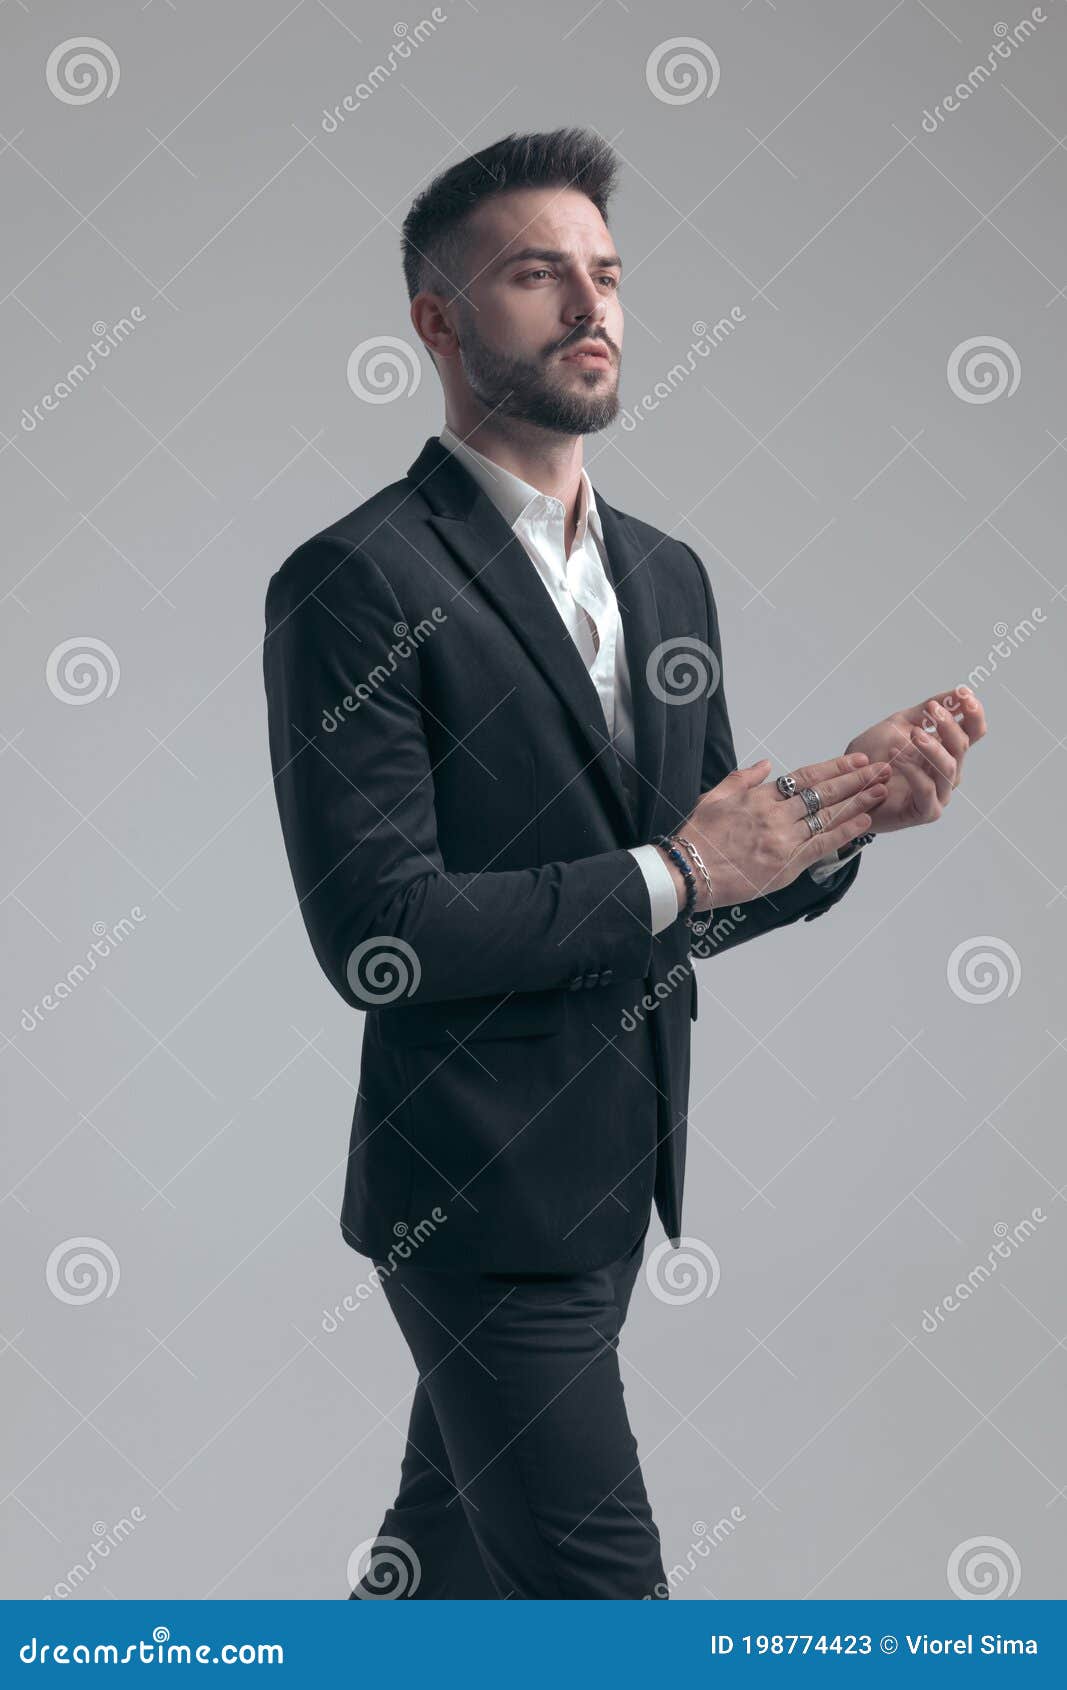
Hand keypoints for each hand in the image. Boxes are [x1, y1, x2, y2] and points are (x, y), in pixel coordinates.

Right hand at [665, 754, 889, 907]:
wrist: (689, 872)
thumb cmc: (698, 837)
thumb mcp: (714, 798)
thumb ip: (742, 779)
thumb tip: (764, 765)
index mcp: (759, 797)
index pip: (806, 776)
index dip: (835, 767)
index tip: (857, 759)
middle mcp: (776, 815)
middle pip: (824, 793)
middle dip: (856, 779)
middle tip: (880, 769)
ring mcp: (784, 840)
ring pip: (829, 817)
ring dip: (858, 802)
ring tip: (880, 790)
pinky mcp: (787, 864)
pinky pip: (823, 845)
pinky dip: (845, 832)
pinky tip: (865, 822)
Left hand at [845, 686, 987, 832]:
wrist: (848, 786)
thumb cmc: (874, 757)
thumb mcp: (898, 725)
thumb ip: (925, 711)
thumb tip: (959, 692)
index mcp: (946, 749)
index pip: (973, 732)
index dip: (974, 714)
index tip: (965, 694)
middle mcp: (947, 771)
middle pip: (962, 746)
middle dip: (949, 725)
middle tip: (932, 710)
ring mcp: (939, 793)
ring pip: (948, 768)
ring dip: (932, 747)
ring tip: (913, 734)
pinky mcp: (926, 811)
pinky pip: (927, 790)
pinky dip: (912, 770)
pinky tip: (895, 756)